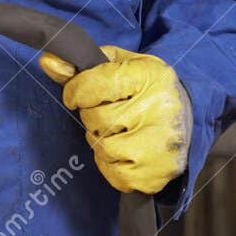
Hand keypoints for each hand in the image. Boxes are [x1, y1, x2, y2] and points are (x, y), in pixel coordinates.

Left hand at [39, 45, 191, 194]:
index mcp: (150, 76)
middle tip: (110, 113)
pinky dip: (110, 165)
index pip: (93, 85)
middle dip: (93, 117)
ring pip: (102, 147)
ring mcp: (160, 144)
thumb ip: (81, 65)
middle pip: (97, 119)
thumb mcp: (119, 65)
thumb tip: (47, 62)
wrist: (188, 117)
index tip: (77, 95)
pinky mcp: (157, 172)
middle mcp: (159, 109)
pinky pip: (113, 173)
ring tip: (119, 131)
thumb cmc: (146, 88)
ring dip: (100, 141)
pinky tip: (125, 152)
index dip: (76, 91)